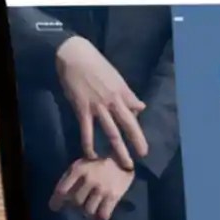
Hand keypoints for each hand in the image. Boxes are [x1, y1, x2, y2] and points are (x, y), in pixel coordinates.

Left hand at [50, 157, 135, 219]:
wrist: (123, 161)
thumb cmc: (99, 164)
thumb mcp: (82, 164)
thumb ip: (70, 177)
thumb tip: (60, 196)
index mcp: (78, 170)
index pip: (62, 190)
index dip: (56, 202)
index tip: (55, 208)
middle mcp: (89, 180)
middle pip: (75, 202)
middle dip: (74, 207)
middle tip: (77, 207)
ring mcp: (102, 189)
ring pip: (88, 210)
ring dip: (87, 213)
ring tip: (89, 210)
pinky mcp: (114, 197)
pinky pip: (103, 215)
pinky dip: (100, 218)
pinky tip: (99, 216)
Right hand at [54, 35, 148, 169]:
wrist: (74, 56)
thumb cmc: (96, 65)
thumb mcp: (117, 78)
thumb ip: (129, 95)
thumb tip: (141, 108)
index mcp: (123, 94)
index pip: (135, 116)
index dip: (140, 132)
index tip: (144, 147)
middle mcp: (113, 102)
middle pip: (128, 126)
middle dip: (137, 143)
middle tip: (142, 157)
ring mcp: (98, 107)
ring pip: (111, 132)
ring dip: (119, 149)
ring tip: (125, 164)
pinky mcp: (82, 109)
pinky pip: (87, 131)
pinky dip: (89, 145)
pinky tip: (92, 156)